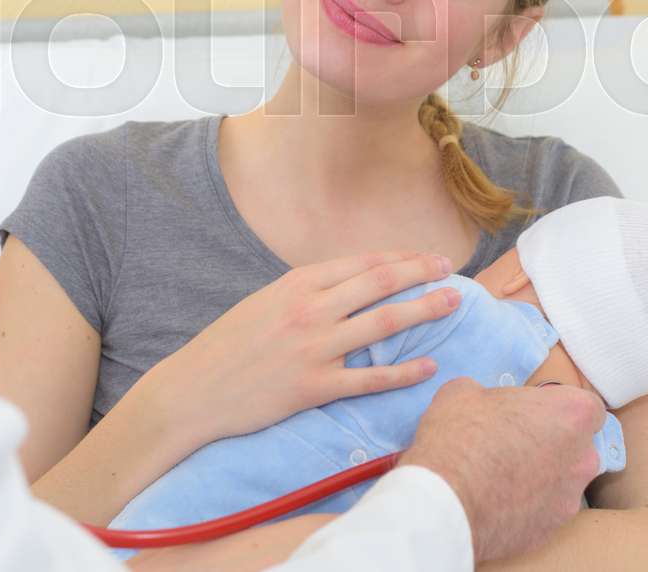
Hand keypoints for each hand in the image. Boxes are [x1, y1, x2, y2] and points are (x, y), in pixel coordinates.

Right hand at [143, 252, 460, 444]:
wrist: (194, 390)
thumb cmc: (228, 345)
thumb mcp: (264, 302)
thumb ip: (305, 292)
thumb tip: (347, 285)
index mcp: (296, 284)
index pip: (362, 263)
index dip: (401, 258)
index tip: (427, 257)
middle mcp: (309, 310)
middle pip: (380, 284)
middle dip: (422, 273)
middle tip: (451, 270)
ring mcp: (314, 349)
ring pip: (383, 324)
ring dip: (424, 311)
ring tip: (453, 305)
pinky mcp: (314, 388)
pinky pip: (371, 379)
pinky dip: (405, 372)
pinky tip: (429, 366)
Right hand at [400, 378, 605, 563]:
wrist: (446, 501)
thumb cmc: (460, 436)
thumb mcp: (465, 391)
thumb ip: (490, 395)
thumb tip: (484, 404)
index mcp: (571, 414)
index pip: (587, 406)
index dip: (560, 408)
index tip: (535, 413)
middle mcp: (583, 458)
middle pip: (578, 447)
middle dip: (553, 444)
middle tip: (515, 443)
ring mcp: (570, 498)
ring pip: (563, 482)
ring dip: (541, 477)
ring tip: (502, 478)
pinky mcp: (552, 530)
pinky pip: (544, 510)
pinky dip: (527, 506)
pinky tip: (497, 502)